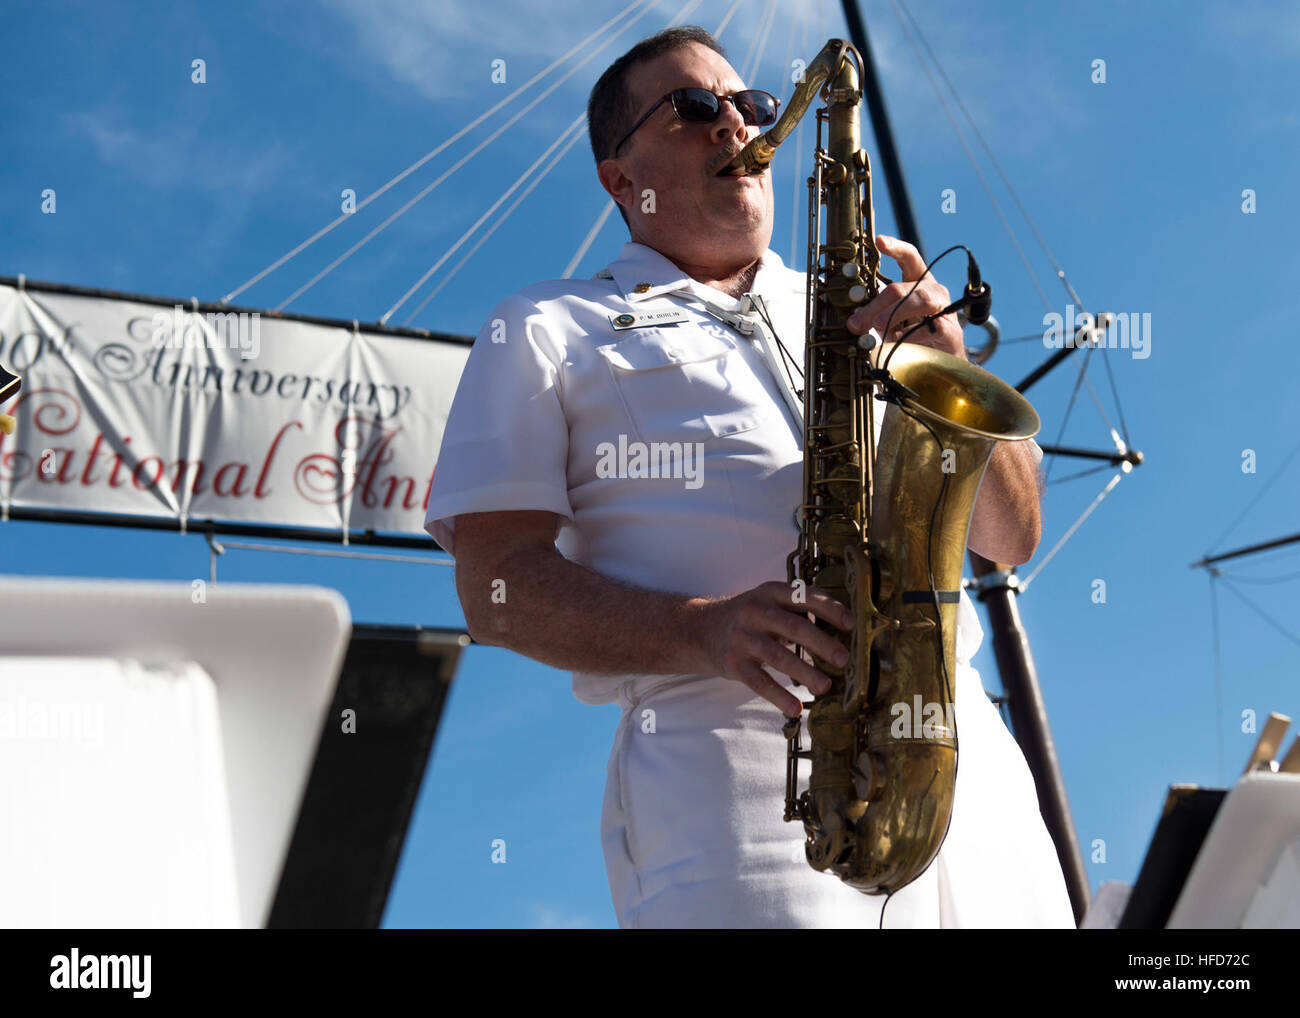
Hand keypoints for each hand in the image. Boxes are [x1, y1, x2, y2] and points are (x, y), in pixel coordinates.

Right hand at [695, 581, 853, 717]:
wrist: (700, 629)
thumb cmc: (748, 617)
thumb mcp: (768, 602)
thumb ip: (796, 611)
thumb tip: (839, 633)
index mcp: (770, 593)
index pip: (803, 596)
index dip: (829, 609)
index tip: (851, 624)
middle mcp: (755, 612)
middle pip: (792, 627)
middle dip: (821, 643)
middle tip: (844, 659)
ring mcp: (742, 638)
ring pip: (777, 656)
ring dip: (804, 672)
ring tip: (825, 686)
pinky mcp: (733, 663)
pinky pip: (759, 682)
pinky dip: (778, 696)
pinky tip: (795, 708)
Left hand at [844, 234, 966, 360]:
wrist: (942, 360)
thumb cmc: (915, 334)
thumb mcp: (893, 319)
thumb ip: (875, 313)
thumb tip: (849, 317)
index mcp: (918, 282)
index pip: (910, 257)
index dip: (896, 247)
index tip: (879, 240)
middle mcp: (933, 290)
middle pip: (902, 288)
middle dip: (876, 305)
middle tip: (857, 323)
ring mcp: (943, 308)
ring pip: (919, 300)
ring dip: (893, 314)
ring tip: (878, 327)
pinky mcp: (949, 330)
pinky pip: (928, 327)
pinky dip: (910, 335)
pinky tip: (898, 341)